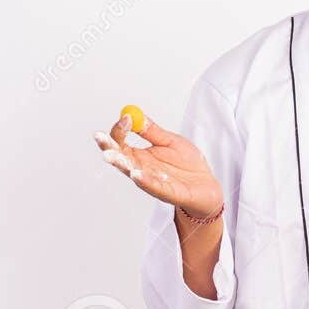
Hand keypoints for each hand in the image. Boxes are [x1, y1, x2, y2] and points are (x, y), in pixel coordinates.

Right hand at [94, 110, 223, 219]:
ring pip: (132, 173)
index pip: (120, 143)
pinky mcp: (168, 193)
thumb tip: (135, 115)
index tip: (125, 118)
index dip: (119, 131)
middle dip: (108, 148)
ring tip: (113, 155)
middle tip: (101, 138)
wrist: (207, 184)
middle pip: (119, 159)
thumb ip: (153, 131)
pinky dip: (144, 180)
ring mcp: (152, 182)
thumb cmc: (188, 164)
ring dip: (121, 164)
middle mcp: (141, 170)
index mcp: (140, 156)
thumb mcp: (171, 141)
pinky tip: (136, 173)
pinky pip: (154, 187)